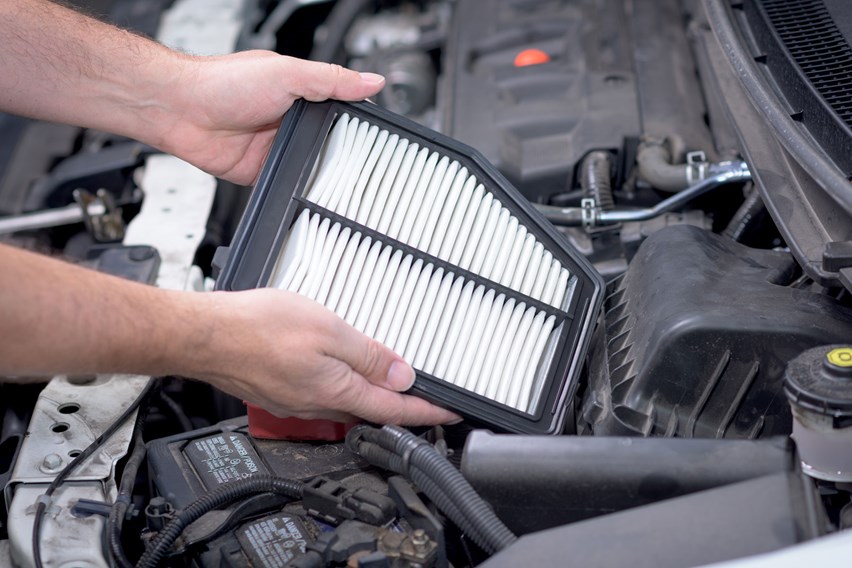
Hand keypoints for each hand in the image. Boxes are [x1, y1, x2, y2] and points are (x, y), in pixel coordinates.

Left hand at [161, 52, 384, 184]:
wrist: (181, 110)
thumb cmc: (223, 82)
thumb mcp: (288, 73)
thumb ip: (331, 79)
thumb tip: (372, 82)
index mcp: (300, 91)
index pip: (340, 107)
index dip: (358, 119)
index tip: (377, 132)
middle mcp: (289, 118)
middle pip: (328, 140)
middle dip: (338, 149)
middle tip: (355, 158)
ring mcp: (276, 145)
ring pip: (309, 164)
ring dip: (315, 167)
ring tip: (325, 169)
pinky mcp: (262, 169)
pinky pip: (286, 182)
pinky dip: (293, 185)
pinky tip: (299, 181)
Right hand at [192, 289, 460, 424]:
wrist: (205, 336)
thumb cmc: (258, 329)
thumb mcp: (328, 330)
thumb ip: (368, 354)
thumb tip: (401, 374)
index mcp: (337, 391)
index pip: (395, 411)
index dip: (427, 412)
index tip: (450, 414)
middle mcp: (319, 404)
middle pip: (373, 411)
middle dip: (402, 405)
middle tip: (426, 396)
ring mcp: (298, 401)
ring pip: (348, 402)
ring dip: (372, 394)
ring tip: (390, 379)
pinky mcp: (282, 392)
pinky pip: (324, 394)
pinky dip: (344, 384)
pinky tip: (341, 368)